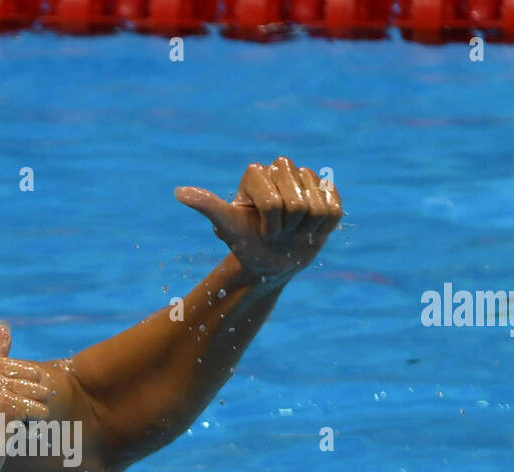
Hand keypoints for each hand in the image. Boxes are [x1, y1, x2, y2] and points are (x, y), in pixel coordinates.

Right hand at [0, 321, 52, 471]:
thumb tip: (5, 325)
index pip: (24, 369)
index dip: (17, 396)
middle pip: (36, 379)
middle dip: (27, 405)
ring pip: (42, 395)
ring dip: (30, 418)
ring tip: (0, 428)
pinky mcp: (4, 404)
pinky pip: (41, 412)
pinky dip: (30, 429)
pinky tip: (4, 436)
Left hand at [174, 157, 342, 281]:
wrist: (271, 260)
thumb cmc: (247, 243)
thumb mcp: (228, 226)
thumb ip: (208, 206)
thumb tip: (178, 192)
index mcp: (255, 172)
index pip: (274, 203)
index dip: (269, 225)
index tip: (260, 230)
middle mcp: (281, 168)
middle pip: (297, 204)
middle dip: (287, 227)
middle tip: (277, 231)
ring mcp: (306, 178)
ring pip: (318, 207)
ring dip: (306, 228)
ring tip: (293, 229)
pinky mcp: (327, 190)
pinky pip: (334, 209)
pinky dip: (324, 227)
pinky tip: (311, 227)